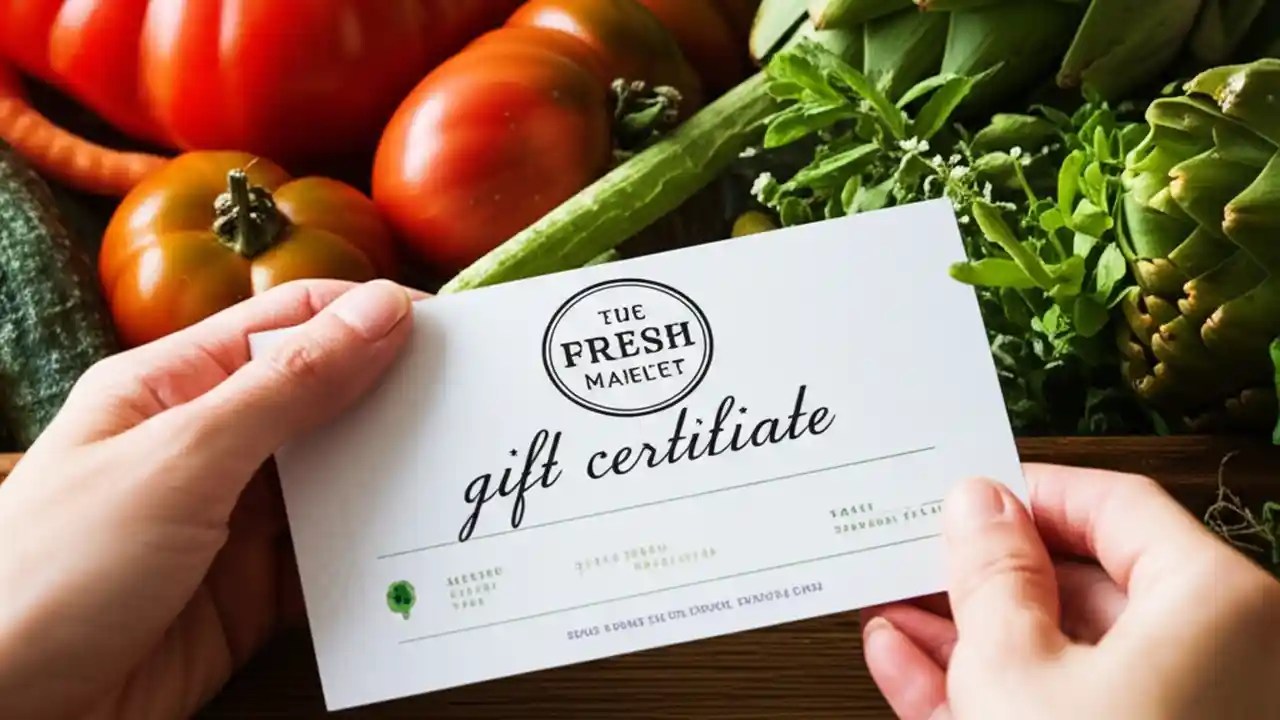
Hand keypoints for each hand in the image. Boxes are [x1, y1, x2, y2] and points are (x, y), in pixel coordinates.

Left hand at [0, 279, 417, 719]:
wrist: (6, 719)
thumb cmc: (53, 572)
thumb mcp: (182, 458)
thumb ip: (289, 388)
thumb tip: (380, 313)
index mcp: (174, 387)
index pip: (288, 326)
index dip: (367, 317)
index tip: (448, 331)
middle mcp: (209, 447)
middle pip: (322, 401)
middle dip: (393, 400)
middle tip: (473, 402)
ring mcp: (233, 523)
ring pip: (336, 482)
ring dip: (390, 480)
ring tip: (457, 476)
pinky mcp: (252, 594)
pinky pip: (331, 561)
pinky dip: (373, 557)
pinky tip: (414, 554)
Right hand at [860, 464, 1279, 719]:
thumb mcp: (1016, 670)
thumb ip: (990, 576)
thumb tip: (976, 506)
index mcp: (1217, 606)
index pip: (1114, 504)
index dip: (1023, 492)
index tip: (960, 492)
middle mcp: (1219, 656)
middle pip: (1082, 582)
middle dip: (979, 575)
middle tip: (912, 555)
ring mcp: (1181, 712)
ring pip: (1062, 654)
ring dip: (965, 635)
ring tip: (889, 612)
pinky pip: (1060, 705)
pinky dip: (986, 690)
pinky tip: (907, 668)